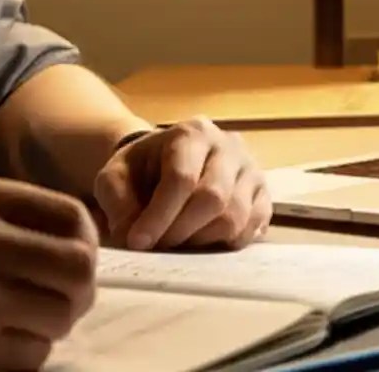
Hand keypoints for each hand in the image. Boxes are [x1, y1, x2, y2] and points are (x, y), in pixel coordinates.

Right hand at [0, 175, 96, 370]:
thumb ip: (7, 215)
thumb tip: (82, 239)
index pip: (73, 217)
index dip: (83, 246)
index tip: (69, 266)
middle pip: (81, 269)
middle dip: (75, 293)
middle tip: (53, 306)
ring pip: (60, 318)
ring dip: (43, 330)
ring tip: (0, 327)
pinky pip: (32, 358)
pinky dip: (16, 360)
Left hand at [93, 116, 271, 250]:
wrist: (165, 163)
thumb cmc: (140, 170)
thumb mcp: (115, 177)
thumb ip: (117, 202)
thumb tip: (132, 235)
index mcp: (191, 133)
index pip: (182, 177)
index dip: (159, 215)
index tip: (138, 242)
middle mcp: (228, 145)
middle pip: (213, 198)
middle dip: (181, 230)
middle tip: (159, 246)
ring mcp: (251, 169)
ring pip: (236, 216)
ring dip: (203, 240)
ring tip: (179, 242)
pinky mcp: (263, 194)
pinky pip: (254, 226)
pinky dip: (228, 242)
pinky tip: (204, 241)